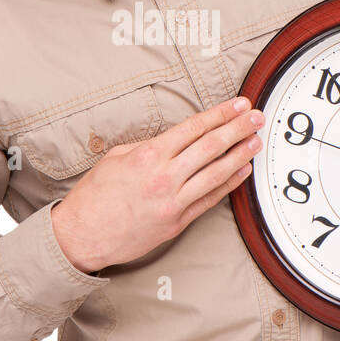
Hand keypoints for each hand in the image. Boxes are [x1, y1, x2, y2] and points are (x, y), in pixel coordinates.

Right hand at [51, 96, 263, 272]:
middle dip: (238, 129)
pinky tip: (241, 171)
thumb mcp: (116, 158)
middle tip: (256, 117)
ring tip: (256, 141)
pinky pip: (209, 199)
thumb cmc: (95, 196)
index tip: (239, 105)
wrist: (82, 235)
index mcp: (148, 156)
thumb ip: (148, 147)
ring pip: (216, 173)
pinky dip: (229, 184)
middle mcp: (164, 178)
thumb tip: (175, 139)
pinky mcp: (177, 222)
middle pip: (211, 147)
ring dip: (240, 155)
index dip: (221, 114)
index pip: (194, 129)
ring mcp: (173, 202)